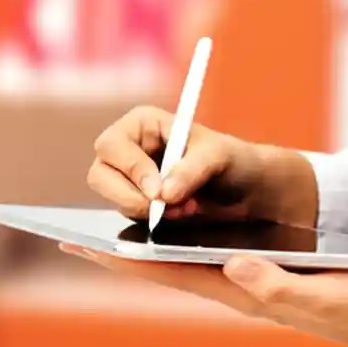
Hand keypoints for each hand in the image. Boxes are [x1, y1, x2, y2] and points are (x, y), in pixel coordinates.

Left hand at [60, 245, 347, 346]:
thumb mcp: (323, 292)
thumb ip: (280, 285)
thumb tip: (233, 265)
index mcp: (241, 291)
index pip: (170, 272)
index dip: (125, 257)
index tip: (81, 243)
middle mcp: (235, 288)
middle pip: (164, 269)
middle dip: (119, 253)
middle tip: (69, 237)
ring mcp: (247, 283)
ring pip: (181, 264)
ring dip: (143, 248)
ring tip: (104, 232)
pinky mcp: (263, 274)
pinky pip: (208, 258)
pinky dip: (177, 245)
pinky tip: (167, 233)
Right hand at [86, 106, 317, 225]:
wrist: (247, 189)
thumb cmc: (233, 160)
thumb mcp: (217, 157)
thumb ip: (190, 171)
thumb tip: (163, 194)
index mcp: (140, 124)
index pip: (113, 146)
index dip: (131, 169)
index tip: (156, 191)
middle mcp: (128, 149)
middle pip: (100, 175)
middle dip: (130, 196)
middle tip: (161, 209)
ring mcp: (129, 179)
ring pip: (112, 200)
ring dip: (145, 210)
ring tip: (185, 208)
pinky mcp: (137, 204)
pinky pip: (129, 217)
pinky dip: (153, 221)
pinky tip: (182, 215)